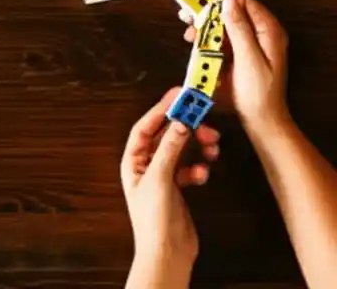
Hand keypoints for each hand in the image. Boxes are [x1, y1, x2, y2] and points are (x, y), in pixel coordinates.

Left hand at [121, 88, 219, 286]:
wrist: (167, 252)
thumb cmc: (154, 219)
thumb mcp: (160, 179)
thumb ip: (170, 149)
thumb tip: (180, 122)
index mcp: (133, 161)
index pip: (146, 126)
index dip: (161, 109)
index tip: (179, 94)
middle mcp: (145, 166)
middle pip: (167, 136)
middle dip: (186, 126)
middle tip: (205, 118)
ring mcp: (162, 176)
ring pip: (181, 150)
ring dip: (197, 145)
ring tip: (213, 145)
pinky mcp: (177, 188)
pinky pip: (190, 167)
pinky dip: (199, 166)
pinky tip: (203, 173)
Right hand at [182, 0, 290, 129]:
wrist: (261, 119)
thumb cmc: (259, 94)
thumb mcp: (249, 60)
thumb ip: (239, 30)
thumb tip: (229, 2)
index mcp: (268, 32)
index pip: (242, 1)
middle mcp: (261, 34)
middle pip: (232, 9)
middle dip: (207, 6)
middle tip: (186, 6)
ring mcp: (251, 43)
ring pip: (224, 21)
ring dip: (204, 20)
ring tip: (187, 23)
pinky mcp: (240, 53)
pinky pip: (222, 35)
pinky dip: (206, 33)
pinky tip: (194, 38)